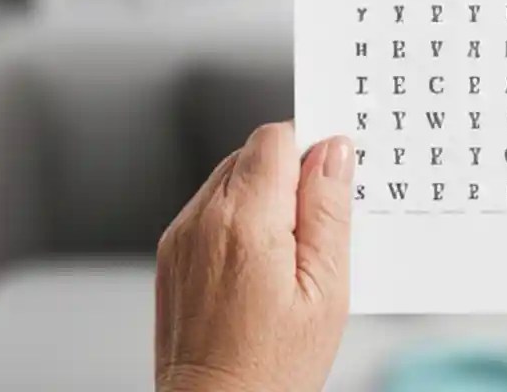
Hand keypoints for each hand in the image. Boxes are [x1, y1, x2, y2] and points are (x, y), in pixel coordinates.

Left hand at [155, 123, 354, 391]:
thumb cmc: (273, 368)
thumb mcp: (326, 288)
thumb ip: (329, 210)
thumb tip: (334, 151)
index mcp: (245, 221)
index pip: (276, 138)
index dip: (311, 145)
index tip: (335, 172)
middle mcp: (203, 221)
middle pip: (252, 153)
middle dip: (291, 173)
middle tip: (320, 222)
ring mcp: (180, 238)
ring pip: (231, 179)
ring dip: (265, 195)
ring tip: (291, 252)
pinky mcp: (171, 257)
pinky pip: (211, 210)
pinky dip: (240, 219)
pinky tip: (262, 264)